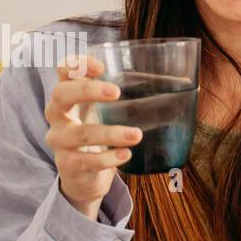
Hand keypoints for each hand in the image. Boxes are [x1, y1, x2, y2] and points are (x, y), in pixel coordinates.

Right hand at [44, 53, 141, 218]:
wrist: (85, 177)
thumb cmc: (100, 134)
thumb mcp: (110, 111)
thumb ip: (133, 94)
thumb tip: (183, 82)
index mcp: (69, 95)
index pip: (63, 71)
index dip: (76, 64)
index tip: (101, 67)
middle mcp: (58, 115)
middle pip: (61, 95)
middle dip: (88, 90)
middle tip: (117, 92)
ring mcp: (60, 140)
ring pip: (81, 133)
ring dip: (110, 133)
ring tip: (136, 135)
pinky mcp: (67, 164)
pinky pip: (86, 161)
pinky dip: (108, 158)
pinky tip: (125, 154)